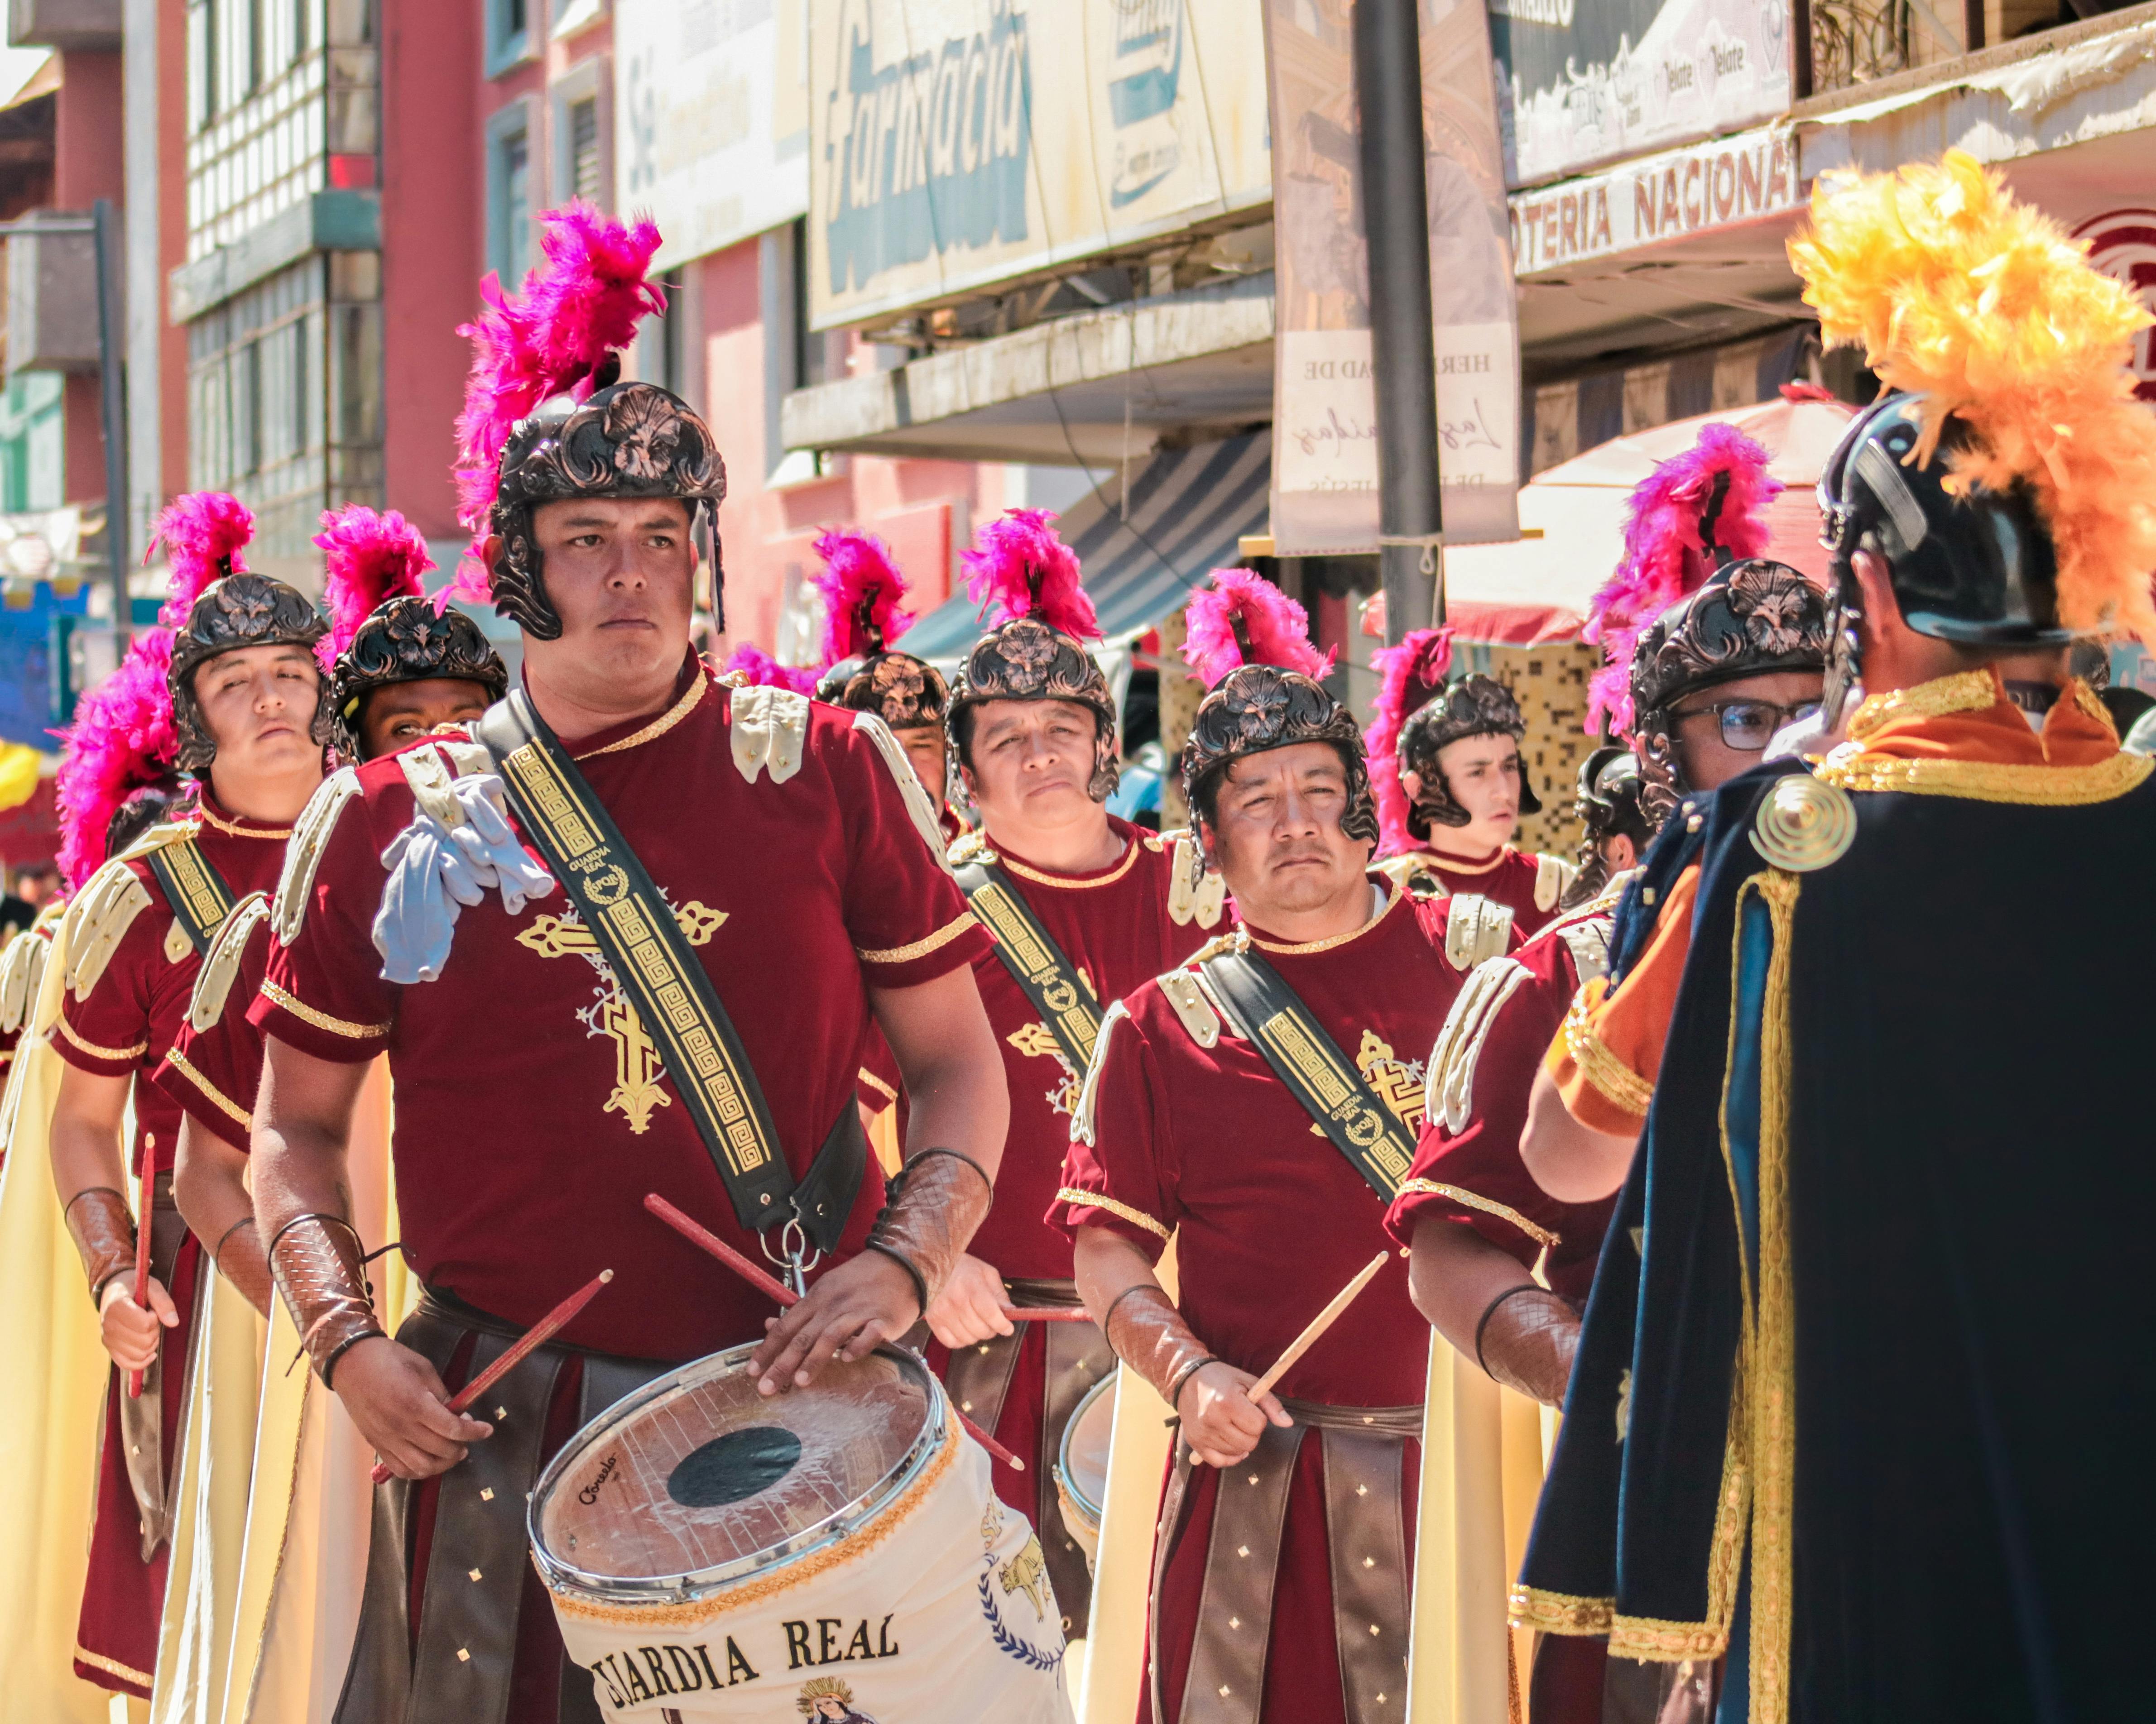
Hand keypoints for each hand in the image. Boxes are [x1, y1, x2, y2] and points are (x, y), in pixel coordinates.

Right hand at [99, 1273, 176, 1372]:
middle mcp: (108, 1325)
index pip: (145, 1324)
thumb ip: (164, 1303)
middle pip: (144, 1341)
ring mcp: (107, 1339)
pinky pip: (126, 1364)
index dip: (155, 1317)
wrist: (113, 1291)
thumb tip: (173, 1323)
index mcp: (116, 1306)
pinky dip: (142, 1362)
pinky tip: (150, 1353)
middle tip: (151, 1319)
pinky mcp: (109, 1348)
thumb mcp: (152, 1286)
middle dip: (155, 1331)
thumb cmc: (134, 1287)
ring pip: (139, 1354)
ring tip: (146, 1330)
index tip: (151, 1309)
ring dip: (151, 1344)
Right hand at [332, 1336, 493, 1479]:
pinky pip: (400, 1469)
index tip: (487, 1430)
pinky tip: (428, 1460)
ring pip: (421, 1467)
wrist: (351, 1363)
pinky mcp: (376, 1444)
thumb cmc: (389, 1359)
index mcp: (415, 1403)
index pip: (452, 1429)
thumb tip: (459, 1415)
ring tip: (451, 1453)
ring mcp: (386, 1439)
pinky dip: (419, 1470)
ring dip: (442, 1464)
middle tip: (468, 1439)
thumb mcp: (423, 1369)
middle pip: (441, 1451)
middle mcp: (400, 1426)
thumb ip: (442, 1395)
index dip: (474, 1432)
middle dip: (461, 1448)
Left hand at [750, 1251, 919, 1396]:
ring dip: (815, 1359)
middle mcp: (834, 1304)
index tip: (752, 1372)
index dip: (767, 1350)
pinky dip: (858, 1346)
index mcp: (817, 1298)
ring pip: (832, 1335)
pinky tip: (848, 1359)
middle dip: (782, 1363)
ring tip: (800, 1381)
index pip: (785, 1326)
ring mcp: (859, 1311)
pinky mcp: (884, 1319)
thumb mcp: (826, 1289)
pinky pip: (870, 1334)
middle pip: (803, 1335)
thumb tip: (768, 1325)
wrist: (902, 1264)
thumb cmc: (861, 1281)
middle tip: (766, 1387)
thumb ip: (799, 1311)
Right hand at [924, 1253, 1013, 1348]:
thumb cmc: (962, 1268)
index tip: (1007, 1329)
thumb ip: (999, 1292)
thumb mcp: (986, 1272)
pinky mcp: (933, 1321)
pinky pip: (951, 1342)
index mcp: (972, 1287)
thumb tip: (1010, 1311)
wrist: (931, 1265)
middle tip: (992, 1324)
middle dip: (992, 1330)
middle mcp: (957, 1302)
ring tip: (977, 1325)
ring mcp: (943, 1313)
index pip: (991, 1314)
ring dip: (977, 1336)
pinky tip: (963, 1330)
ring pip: (968, 1339)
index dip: (1002, 1325)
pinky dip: (961, 1341)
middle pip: (981, 1330)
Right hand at [1176, 1361, 1290, 1467]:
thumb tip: (1287, 1423)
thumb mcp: (1248, 1382)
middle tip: (1243, 1418)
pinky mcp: (1195, 1443)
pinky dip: (1229, 1457)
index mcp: (1227, 1401)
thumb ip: (1270, 1403)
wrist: (1187, 1379)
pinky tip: (1230, 1444)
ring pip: (1236, 1453)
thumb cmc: (1221, 1379)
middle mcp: (1213, 1420)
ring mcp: (1203, 1434)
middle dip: (1252, 1432)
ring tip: (1233, 1426)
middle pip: (1249, 1443)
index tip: (1251, 1409)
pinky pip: (1219, 1462)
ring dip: (1241, 1443)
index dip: (1260, 1418)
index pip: (1258, 1425)